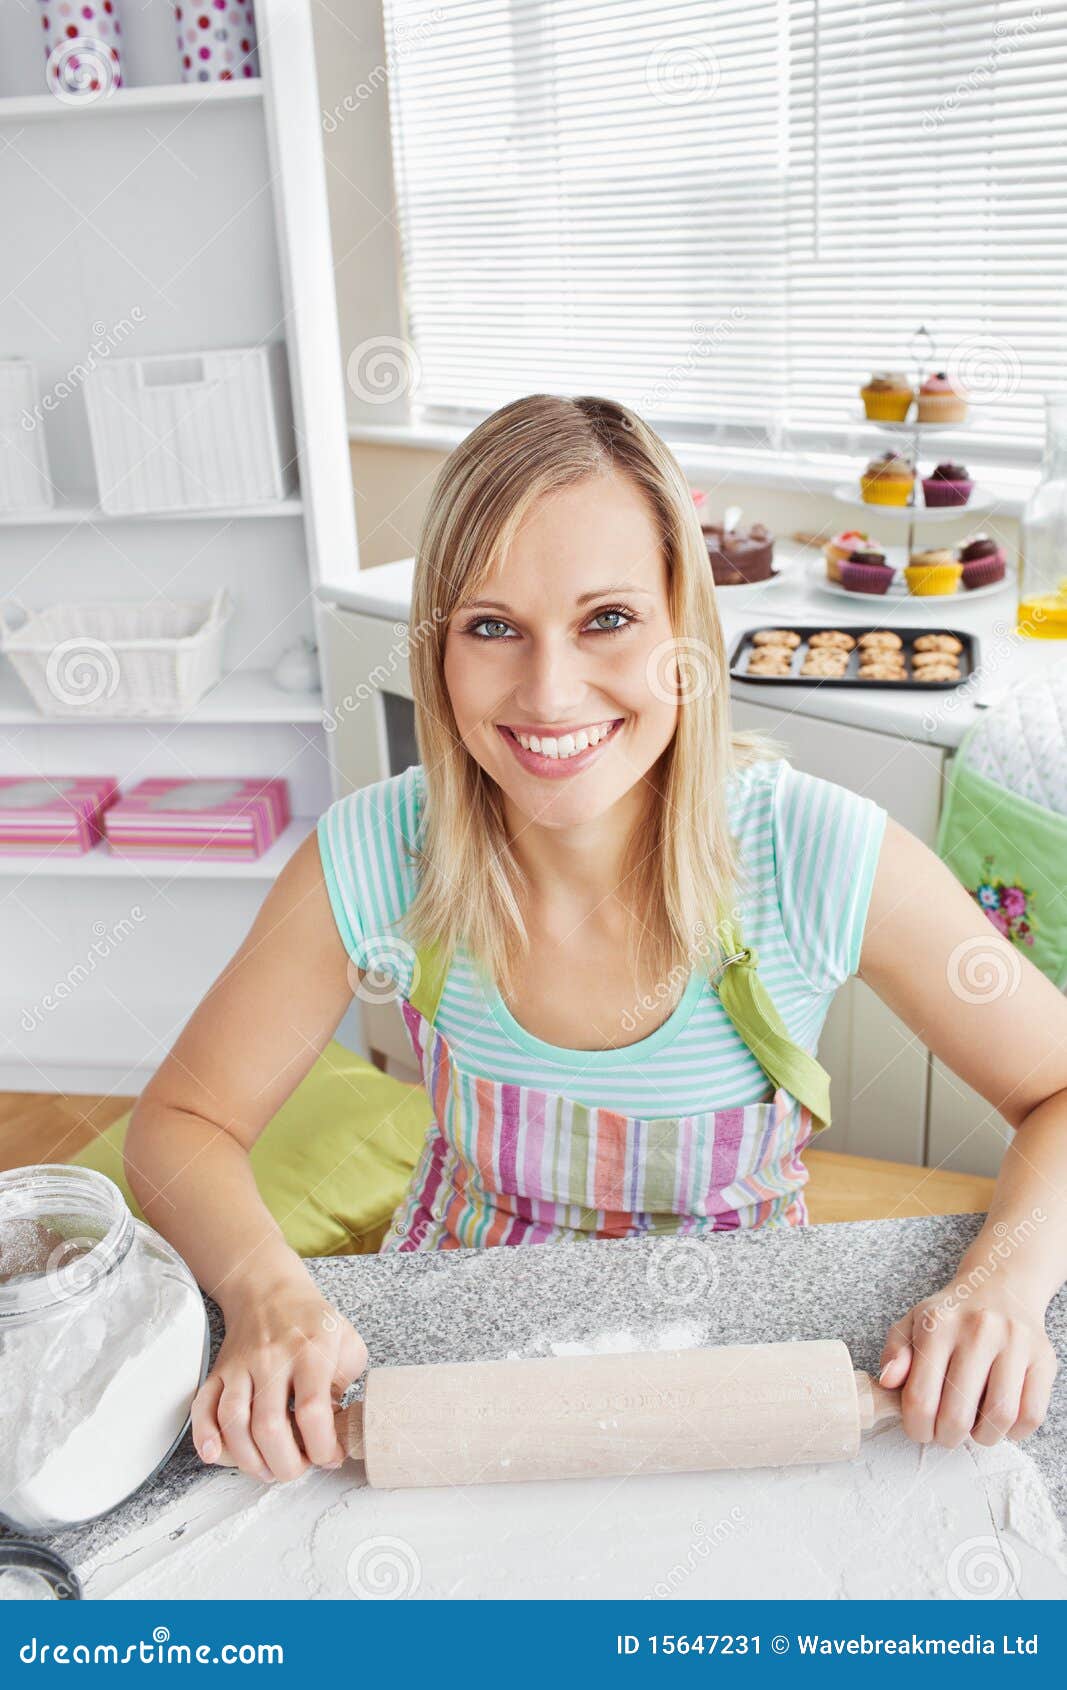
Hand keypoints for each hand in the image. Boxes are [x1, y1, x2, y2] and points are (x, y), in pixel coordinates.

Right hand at [191, 1278, 367, 1482]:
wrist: (269, 1291)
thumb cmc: (313, 1323)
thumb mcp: (348, 1343)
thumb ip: (350, 1385)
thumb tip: (340, 1429)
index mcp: (311, 1351)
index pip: (312, 1411)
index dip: (322, 1448)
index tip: (330, 1457)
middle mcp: (272, 1359)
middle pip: (269, 1426)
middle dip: (285, 1465)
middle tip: (298, 1468)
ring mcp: (241, 1366)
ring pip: (233, 1422)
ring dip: (249, 1460)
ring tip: (268, 1470)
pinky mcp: (219, 1372)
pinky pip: (202, 1407)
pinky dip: (204, 1436)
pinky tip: (215, 1454)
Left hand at [879, 1282, 1056, 1448]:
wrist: (999, 1285)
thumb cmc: (952, 1314)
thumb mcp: (912, 1322)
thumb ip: (894, 1352)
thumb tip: (888, 1382)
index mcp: (939, 1324)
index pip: (921, 1398)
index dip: (917, 1428)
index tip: (920, 1430)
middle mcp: (979, 1330)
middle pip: (958, 1414)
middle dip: (947, 1436)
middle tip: (945, 1433)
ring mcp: (1015, 1344)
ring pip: (999, 1416)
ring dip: (982, 1437)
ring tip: (973, 1428)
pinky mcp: (1044, 1359)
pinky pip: (1032, 1414)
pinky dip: (1014, 1431)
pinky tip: (999, 1421)